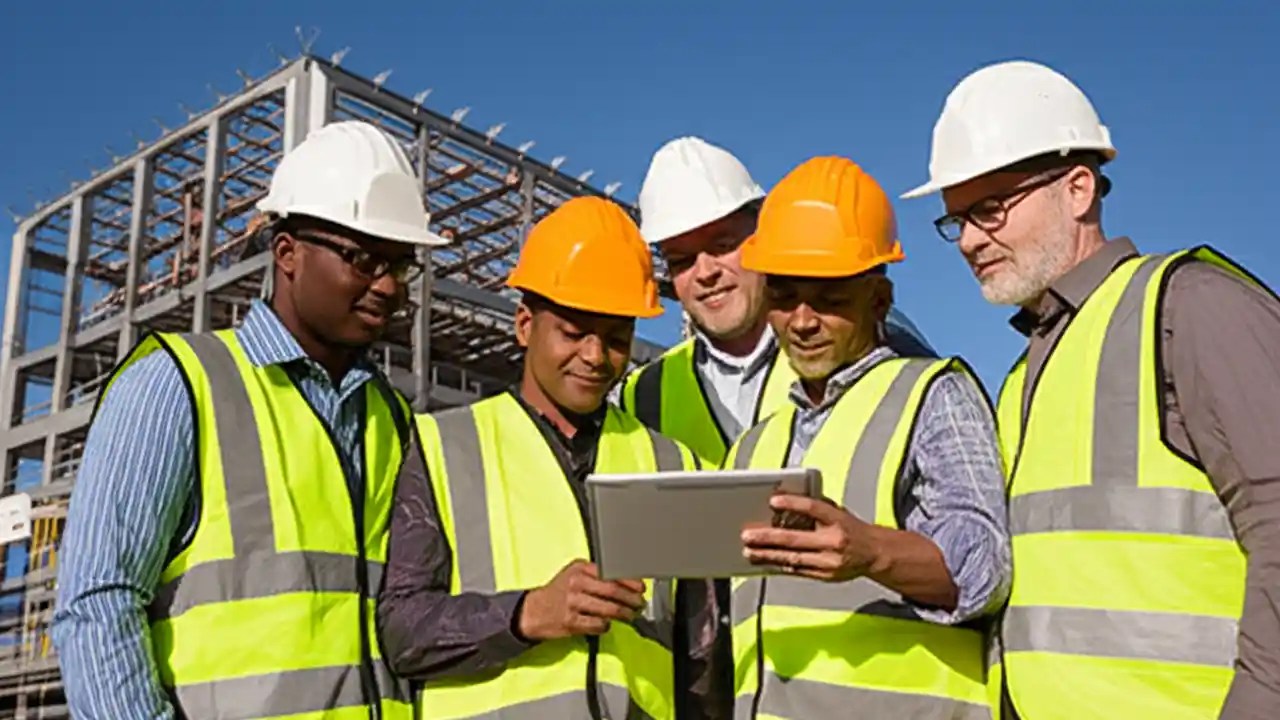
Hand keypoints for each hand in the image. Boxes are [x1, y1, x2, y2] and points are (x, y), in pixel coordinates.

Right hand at [517, 560, 647, 639]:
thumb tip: (627, 581)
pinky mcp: (571, 622)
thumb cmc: (558, 593)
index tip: (641, 588)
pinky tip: (608, 625)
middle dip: (632, 599)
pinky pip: (598, 625)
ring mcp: (573, 603)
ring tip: (630, 615)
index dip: (630, 581)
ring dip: (624, 614)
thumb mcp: (573, 574)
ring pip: (609, 609)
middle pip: (613, 591)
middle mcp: (576, 583)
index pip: (611, 573)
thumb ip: (596, 575)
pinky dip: (607, 626)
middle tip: (640, 604)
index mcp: (580, 568)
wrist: (532, 611)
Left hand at [740, 494, 881, 581]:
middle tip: (748, 535)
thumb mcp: (838, 511)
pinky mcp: (825, 576)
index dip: (793, 504)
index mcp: (839, 520)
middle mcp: (834, 541)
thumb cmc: (851, 529)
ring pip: (792, 559)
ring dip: (767, 555)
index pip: (814, 508)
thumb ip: (815, 507)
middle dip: (768, 538)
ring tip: (749, 551)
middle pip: (796, 539)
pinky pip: (797, 571)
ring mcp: (830, 562)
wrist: (874, 554)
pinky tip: (764, 562)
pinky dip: (779, 565)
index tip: (774, 500)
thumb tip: (785, 500)